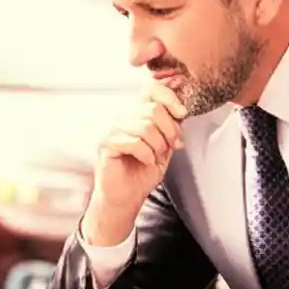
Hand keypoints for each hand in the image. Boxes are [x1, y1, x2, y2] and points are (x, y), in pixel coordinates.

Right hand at [82, 82, 187, 245]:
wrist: (126, 198)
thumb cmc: (141, 173)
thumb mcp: (164, 147)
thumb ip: (171, 128)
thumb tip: (182, 111)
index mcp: (136, 114)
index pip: (151, 90)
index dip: (169, 98)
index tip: (182, 113)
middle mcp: (123, 118)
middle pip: (152, 109)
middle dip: (169, 130)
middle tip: (171, 146)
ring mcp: (113, 130)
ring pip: (145, 126)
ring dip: (158, 146)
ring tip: (156, 157)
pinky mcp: (106, 145)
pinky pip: (134, 142)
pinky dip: (146, 154)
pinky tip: (146, 162)